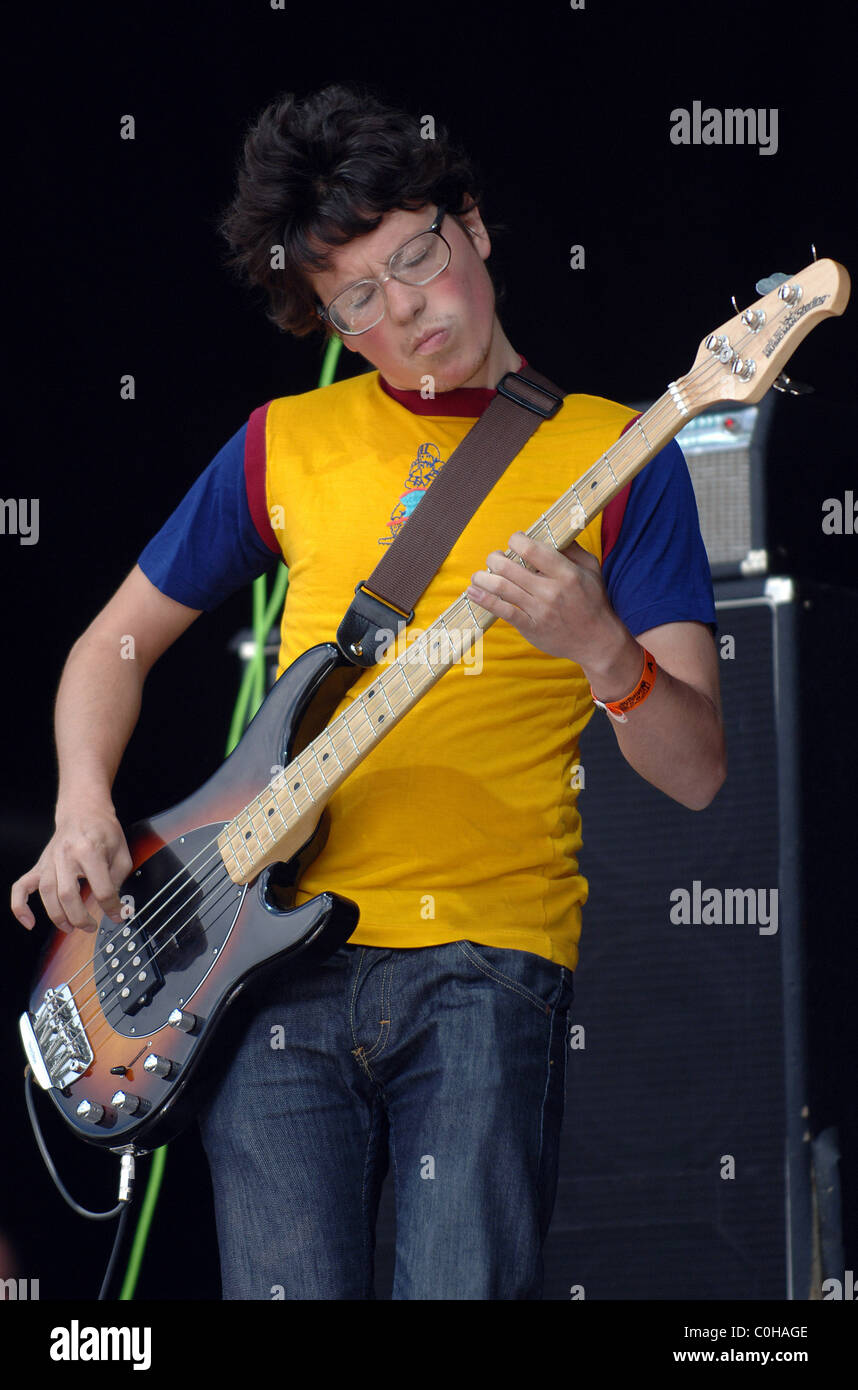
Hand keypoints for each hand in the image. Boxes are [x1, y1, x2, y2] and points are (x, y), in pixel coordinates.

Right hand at [10, 798, 132, 933]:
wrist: (83, 810)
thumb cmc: (103, 830)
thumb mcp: (122, 852)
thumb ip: (119, 879)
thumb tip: (115, 906)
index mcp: (90, 850)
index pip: (101, 888)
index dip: (112, 907)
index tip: (118, 914)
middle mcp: (66, 855)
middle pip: (68, 895)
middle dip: (80, 917)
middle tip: (91, 927)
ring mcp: (49, 861)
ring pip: (47, 894)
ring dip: (58, 917)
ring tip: (70, 927)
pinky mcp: (39, 865)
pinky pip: (21, 887)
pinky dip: (21, 907)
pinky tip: (29, 922)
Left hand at [467, 530, 626, 670]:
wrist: (598, 641)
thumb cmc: (594, 601)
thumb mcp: (591, 569)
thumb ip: (572, 548)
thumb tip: (552, 529)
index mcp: (566, 573)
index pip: (531, 549)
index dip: (516, 540)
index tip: (514, 541)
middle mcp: (551, 591)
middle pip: (509, 567)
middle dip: (494, 558)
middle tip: (494, 559)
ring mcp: (539, 610)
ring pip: (501, 588)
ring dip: (483, 578)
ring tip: (478, 575)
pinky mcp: (531, 627)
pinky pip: (502, 611)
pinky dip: (483, 600)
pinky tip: (472, 592)